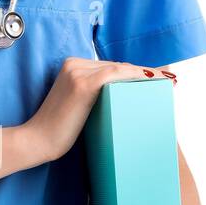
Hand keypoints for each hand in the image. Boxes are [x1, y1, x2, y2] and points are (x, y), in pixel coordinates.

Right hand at [23, 57, 175, 163]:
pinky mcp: (83, 84)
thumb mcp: (77, 107)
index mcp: (71, 66)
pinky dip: (137, 77)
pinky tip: (152, 81)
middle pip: (118, 66)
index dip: (135, 72)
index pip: (110, 67)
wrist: (37, 140)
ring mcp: (77, 72)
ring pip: (120, 69)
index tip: (156, 78)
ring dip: (146, 73)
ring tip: (167, 80)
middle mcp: (74, 64)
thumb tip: (120, 100)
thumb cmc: (57, 131)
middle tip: (168, 78)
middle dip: (144, 72)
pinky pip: (117, 75)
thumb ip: (93, 97)